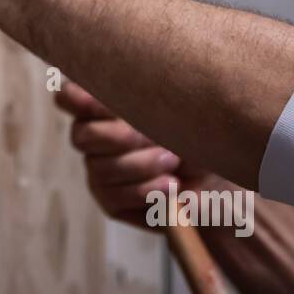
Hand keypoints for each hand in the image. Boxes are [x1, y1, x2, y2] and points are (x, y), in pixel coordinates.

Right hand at [55, 81, 210, 227]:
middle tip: (152, 137)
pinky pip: (115, 196)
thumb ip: (149, 97)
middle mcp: (95, 138)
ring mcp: (100, 171)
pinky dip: (146, 189)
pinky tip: (171, 185)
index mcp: (104, 107)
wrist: (223, 175)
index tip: (96, 101)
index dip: (76, 99)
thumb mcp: (179, 108)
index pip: (69, 98)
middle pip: (81, 135)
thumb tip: (130, 92)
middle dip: (119, 136)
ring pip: (101, 167)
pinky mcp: (112, 201)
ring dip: (141, 164)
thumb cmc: (199, 132)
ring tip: (173, 161)